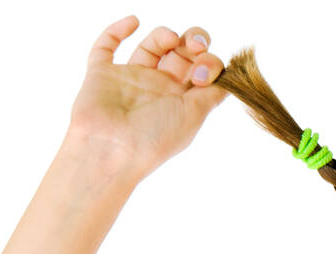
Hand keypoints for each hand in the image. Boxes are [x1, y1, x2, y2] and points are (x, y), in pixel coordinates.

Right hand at [63, 15, 227, 181]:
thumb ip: (212, 94)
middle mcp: (159, 88)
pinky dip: (117, 30)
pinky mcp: (102, 73)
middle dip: (193, 42)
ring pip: (151, 46)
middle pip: (182, 54)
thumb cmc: (155, 138)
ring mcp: (130, 79)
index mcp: (182, 100)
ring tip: (171, 39)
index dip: (209, 64)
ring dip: (164, 35)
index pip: (202, 71)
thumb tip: (233, 79)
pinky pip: (106, 46)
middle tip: (195, 45)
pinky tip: (134, 21)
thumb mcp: (194, 115)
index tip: (202, 75)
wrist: (112, 150)